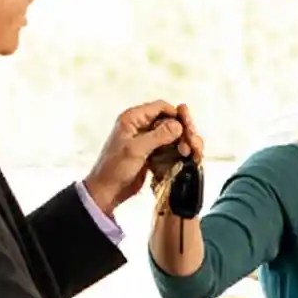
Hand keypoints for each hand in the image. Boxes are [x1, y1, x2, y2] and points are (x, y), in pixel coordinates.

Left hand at [83, 100, 184, 216]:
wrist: (107, 190)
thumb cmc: (115, 169)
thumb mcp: (136, 150)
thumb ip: (158, 135)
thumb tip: (179, 124)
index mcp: (133, 118)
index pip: (161, 107)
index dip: (177, 115)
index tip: (188, 129)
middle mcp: (140, 125)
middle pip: (169, 120)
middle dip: (183, 131)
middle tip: (191, 145)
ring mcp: (147, 139)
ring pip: (172, 134)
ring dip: (183, 142)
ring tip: (190, 154)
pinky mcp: (151, 152)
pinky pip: (169, 147)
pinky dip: (178, 151)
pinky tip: (186, 158)